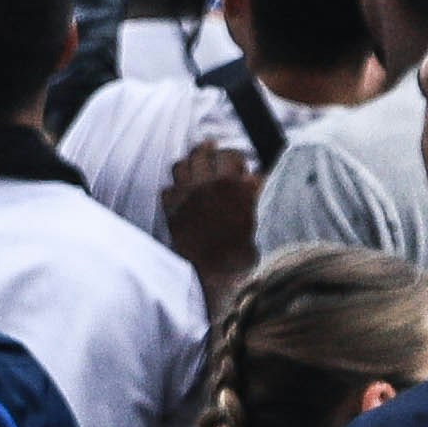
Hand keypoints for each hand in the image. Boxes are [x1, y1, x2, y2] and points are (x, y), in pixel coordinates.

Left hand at [163, 138, 259, 288]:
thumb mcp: (259, 221)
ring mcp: (188, 196)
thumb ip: (257, 195)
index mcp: (234, 187)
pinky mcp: (173, 210)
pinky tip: (181, 192)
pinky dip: (174, 188)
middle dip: (211, 151)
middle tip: (214, 151)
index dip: (237, 160)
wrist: (218, 276)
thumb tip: (256, 177)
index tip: (240, 166)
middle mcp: (209, 186)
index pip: (232, 157)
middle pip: (205, 153)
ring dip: (190, 163)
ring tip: (195, 164)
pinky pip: (167, 189)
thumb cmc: (245, 253)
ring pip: (182, 165)